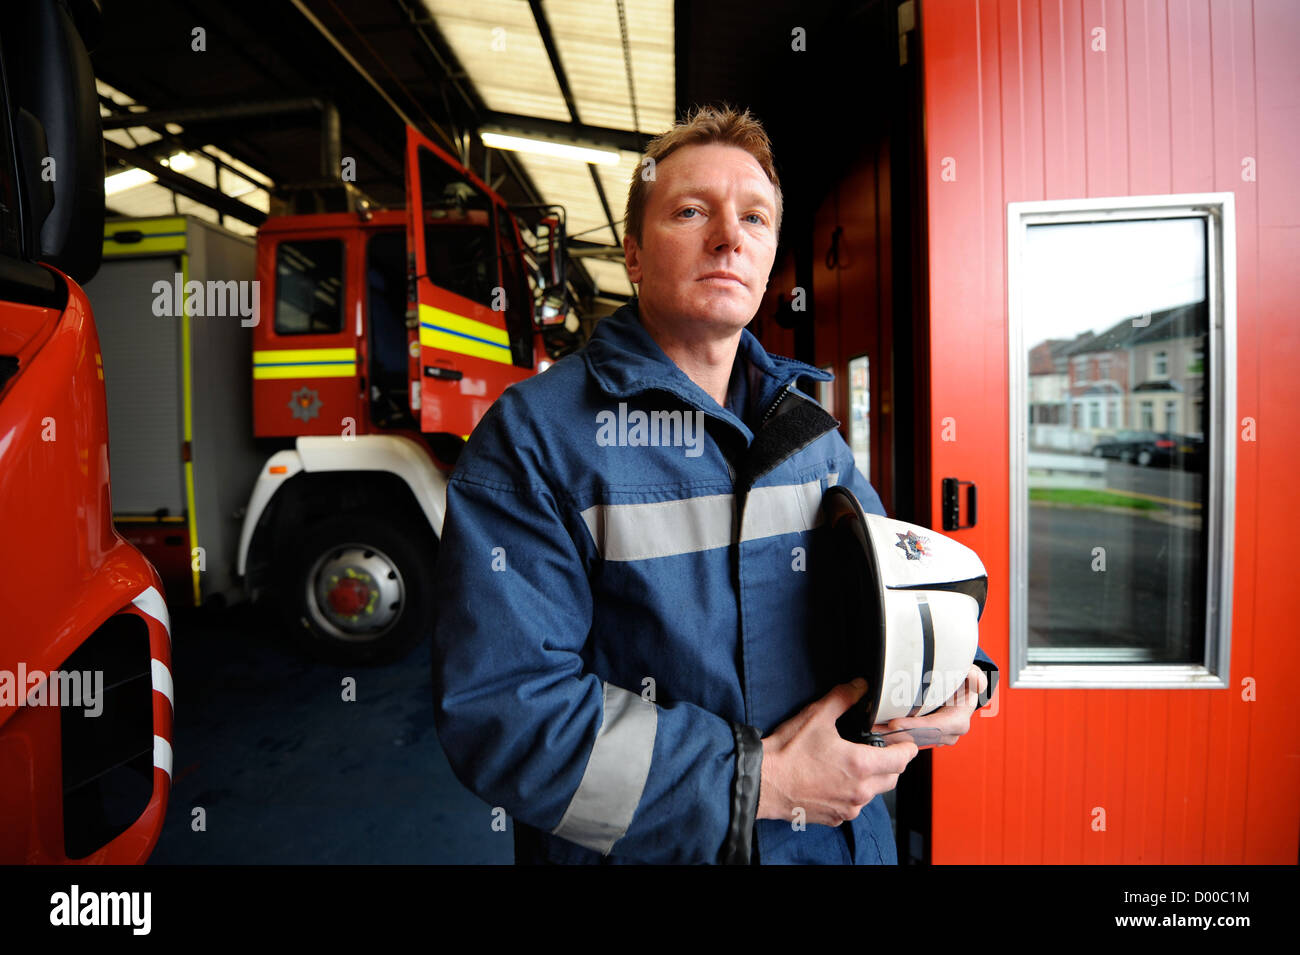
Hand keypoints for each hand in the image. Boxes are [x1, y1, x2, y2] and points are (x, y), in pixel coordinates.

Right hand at [757, 678, 919, 826]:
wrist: (763, 782)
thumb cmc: (787, 753)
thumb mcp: (816, 716)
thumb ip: (843, 698)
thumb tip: (859, 687)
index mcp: (861, 765)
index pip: (902, 759)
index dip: (906, 747)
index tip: (904, 741)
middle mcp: (859, 791)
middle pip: (892, 778)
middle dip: (890, 763)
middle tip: (877, 748)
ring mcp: (848, 808)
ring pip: (873, 793)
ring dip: (871, 779)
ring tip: (852, 762)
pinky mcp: (835, 819)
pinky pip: (854, 805)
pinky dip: (852, 793)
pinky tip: (835, 779)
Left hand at [877, 665, 987, 746]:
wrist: (961, 691)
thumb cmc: (964, 683)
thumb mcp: (971, 676)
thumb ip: (975, 676)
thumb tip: (977, 683)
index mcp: (958, 721)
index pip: (935, 728)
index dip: (915, 727)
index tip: (895, 723)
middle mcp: (947, 734)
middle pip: (919, 738)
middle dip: (896, 735)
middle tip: (874, 729)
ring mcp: (935, 737)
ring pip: (911, 741)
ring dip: (890, 737)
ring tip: (870, 730)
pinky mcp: (924, 736)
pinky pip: (907, 738)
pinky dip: (891, 735)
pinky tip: (875, 730)